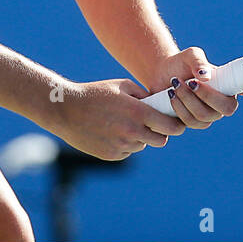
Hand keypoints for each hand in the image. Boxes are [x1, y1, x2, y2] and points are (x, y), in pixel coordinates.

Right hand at [48, 78, 186, 160]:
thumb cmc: (95, 93)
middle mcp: (132, 132)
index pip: (171, 127)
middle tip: (153, 125)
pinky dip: (124, 143)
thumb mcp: (122, 86)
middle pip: (160, 140)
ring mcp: (121, 146)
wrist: (65, 109)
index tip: (177, 124)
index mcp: (139, 113)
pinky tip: (110, 131)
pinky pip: (127, 151)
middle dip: (160, 133)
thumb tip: (159, 105)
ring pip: (141, 145)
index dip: (176, 126)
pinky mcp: (111, 155)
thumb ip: (144, 96)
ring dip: (139, 137)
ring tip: (122, 124)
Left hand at [151, 47, 242, 129]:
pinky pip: (190, 123)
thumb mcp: (191, 55)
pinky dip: (179, 107)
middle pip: (227, 108)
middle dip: (207, 96)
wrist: (162, 74)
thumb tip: (205, 75)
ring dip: (187, 100)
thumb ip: (198, 61)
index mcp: (231, 84)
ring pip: (204, 117)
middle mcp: (224, 102)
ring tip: (175, 84)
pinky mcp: (193, 123)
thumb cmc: (182, 63)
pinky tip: (171, 94)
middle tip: (191, 82)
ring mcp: (209, 115)